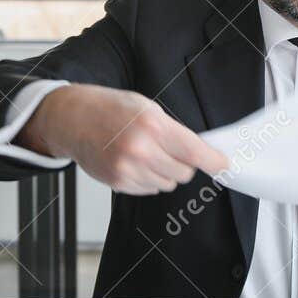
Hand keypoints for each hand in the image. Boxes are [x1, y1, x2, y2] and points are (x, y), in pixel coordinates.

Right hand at [16, 84, 229, 195]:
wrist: (73, 119)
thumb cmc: (110, 108)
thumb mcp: (147, 108)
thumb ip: (173, 131)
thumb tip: (199, 154)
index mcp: (153, 126)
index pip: (194, 152)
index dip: (214, 161)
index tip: (224, 165)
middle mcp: (141, 150)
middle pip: (184, 172)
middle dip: (183, 163)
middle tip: (168, 148)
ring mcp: (128, 169)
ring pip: (167, 183)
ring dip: (164, 172)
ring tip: (144, 152)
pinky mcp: (119, 182)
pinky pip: (149, 189)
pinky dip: (147, 178)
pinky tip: (132, 161)